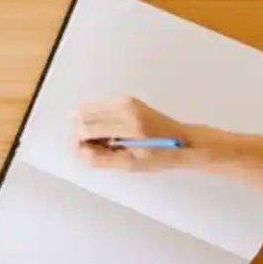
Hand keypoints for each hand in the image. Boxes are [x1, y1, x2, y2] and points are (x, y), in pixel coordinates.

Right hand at [74, 96, 219, 170]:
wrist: (184, 141)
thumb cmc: (160, 156)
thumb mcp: (130, 164)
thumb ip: (100, 158)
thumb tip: (78, 150)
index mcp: (128, 126)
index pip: (85, 128)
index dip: (78, 142)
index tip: (84, 152)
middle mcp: (125, 108)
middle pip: (81, 115)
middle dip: (81, 132)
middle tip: (95, 147)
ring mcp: (125, 100)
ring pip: (86, 110)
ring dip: (88, 126)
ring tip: (105, 140)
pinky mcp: (126, 99)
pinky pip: (97, 107)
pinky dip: (97, 120)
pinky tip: (111, 132)